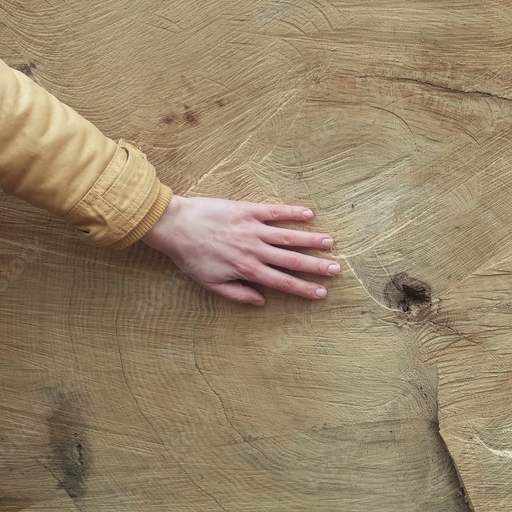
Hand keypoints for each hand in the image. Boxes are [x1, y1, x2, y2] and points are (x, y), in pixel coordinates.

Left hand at [140, 195, 339, 304]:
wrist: (175, 226)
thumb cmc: (190, 256)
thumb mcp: (210, 283)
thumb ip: (237, 294)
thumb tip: (262, 301)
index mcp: (247, 269)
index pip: (282, 282)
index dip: (304, 288)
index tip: (321, 292)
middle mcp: (254, 250)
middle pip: (292, 260)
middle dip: (316, 266)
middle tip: (336, 269)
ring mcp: (253, 229)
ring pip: (288, 236)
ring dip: (311, 240)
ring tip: (330, 242)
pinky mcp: (247, 210)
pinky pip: (274, 212)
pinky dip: (292, 213)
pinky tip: (309, 214)